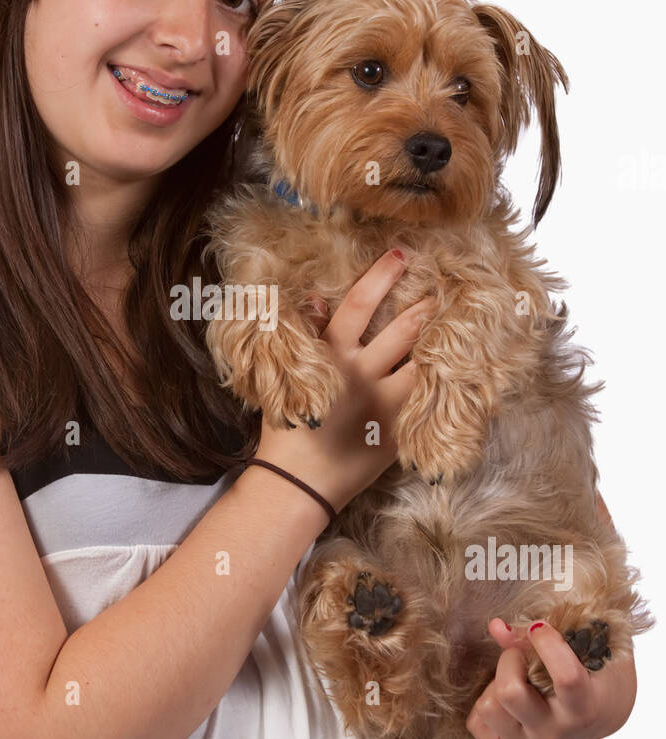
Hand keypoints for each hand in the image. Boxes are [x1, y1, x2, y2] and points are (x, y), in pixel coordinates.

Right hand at [255, 251, 434, 512]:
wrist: (297, 483)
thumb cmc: (286, 430)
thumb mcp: (289, 376)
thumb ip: (306, 336)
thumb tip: (316, 298)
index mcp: (329, 357)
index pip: (358, 304)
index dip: (380, 277)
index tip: (400, 255)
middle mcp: (360, 374)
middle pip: (400, 330)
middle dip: (422, 306)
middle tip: (440, 287)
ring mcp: (383, 402)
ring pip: (420, 362)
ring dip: (436, 341)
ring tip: (452, 325)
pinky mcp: (398, 429)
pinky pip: (426, 399)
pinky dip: (439, 383)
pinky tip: (454, 371)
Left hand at [466, 612, 637, 738]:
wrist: (603, 716)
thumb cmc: (596, 676)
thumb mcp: (585, 649)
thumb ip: (542, 636)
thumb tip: (496, 627)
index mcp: (585, 708)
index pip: (565, 677)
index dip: (547, 643)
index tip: (540, 628)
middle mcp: (557, 734)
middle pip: (510, 692)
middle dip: (511, 659)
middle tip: (524, 655)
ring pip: (488, 708)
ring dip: (496, 684)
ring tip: (517, 680)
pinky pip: (477, 723)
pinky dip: (488, 703)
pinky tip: (509, 701)